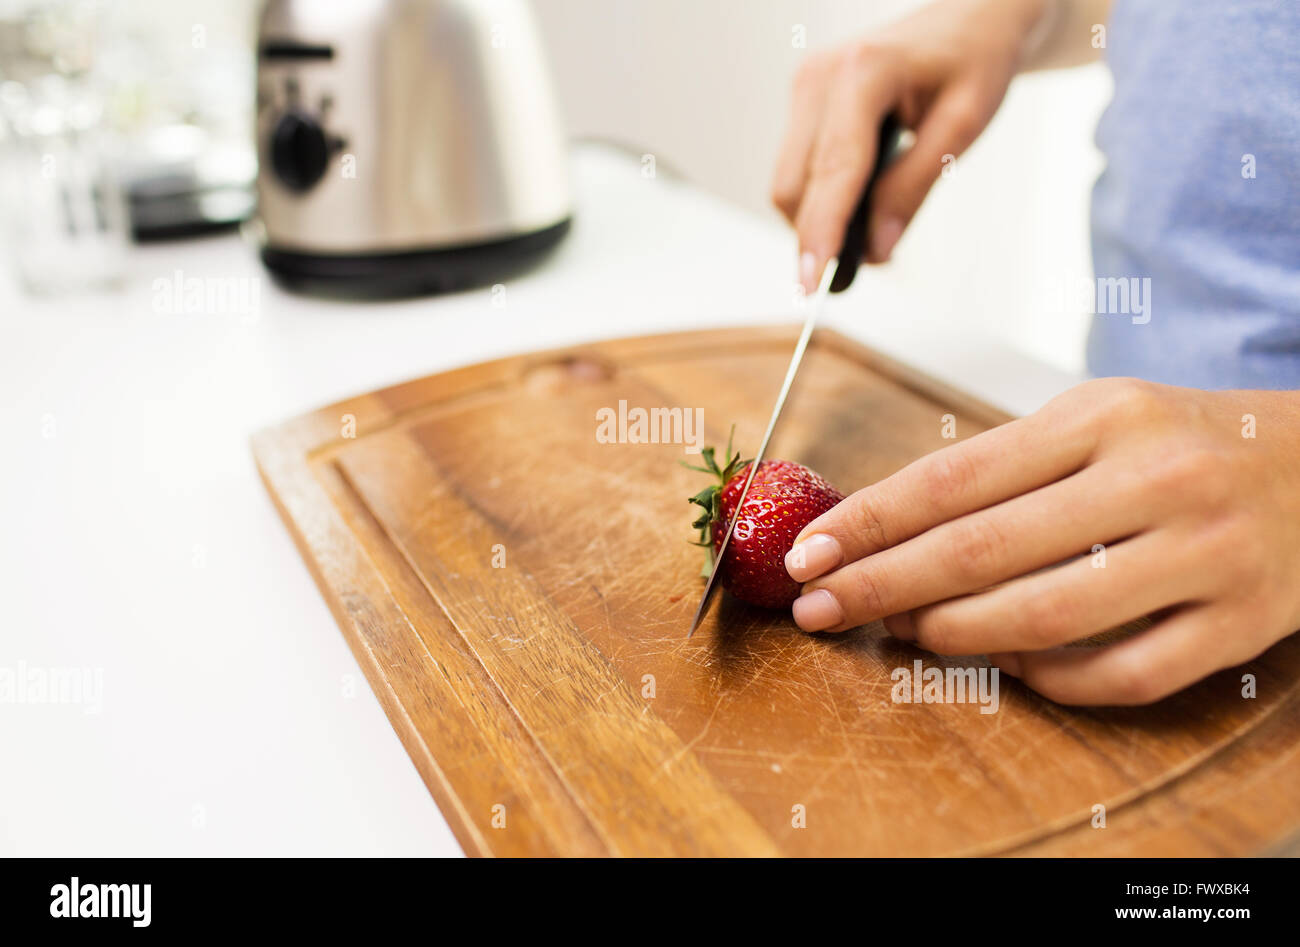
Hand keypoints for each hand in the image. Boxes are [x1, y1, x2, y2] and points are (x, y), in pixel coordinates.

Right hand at [771, 0, 1049, 289]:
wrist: (969, 19)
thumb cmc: (972, 60)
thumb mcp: (962, 127)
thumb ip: (914, 188)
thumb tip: (876, 249)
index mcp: (864, 72)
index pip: (833, 171)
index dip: (821, 233)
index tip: (812, 283)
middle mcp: (820, 77)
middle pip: (795, 186)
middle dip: (819, 235)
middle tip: (865, 264)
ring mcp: (805, 87)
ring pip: (789, 183)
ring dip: (819, 218)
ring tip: (871, 226)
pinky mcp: (803, 100)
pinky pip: (796, 168)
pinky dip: (821, 197)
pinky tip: (858, 198)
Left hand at [784, 378, 1299, 704]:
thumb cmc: (1179, 442)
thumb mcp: (1092, 421)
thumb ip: (998, 471)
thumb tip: (881, 529)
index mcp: (1103, 416)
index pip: (954, 478)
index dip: (869, 523)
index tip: (808, 554)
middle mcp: (1155, 478)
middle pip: (983, 550)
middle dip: (883, 585)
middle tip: (821, 608)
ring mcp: (1204, 555)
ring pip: (1045, 617)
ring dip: (954, 635)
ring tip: (906, 631)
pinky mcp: (1240, 623)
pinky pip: (1119, 676)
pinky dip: (1047, 679)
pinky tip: (1008, 663)